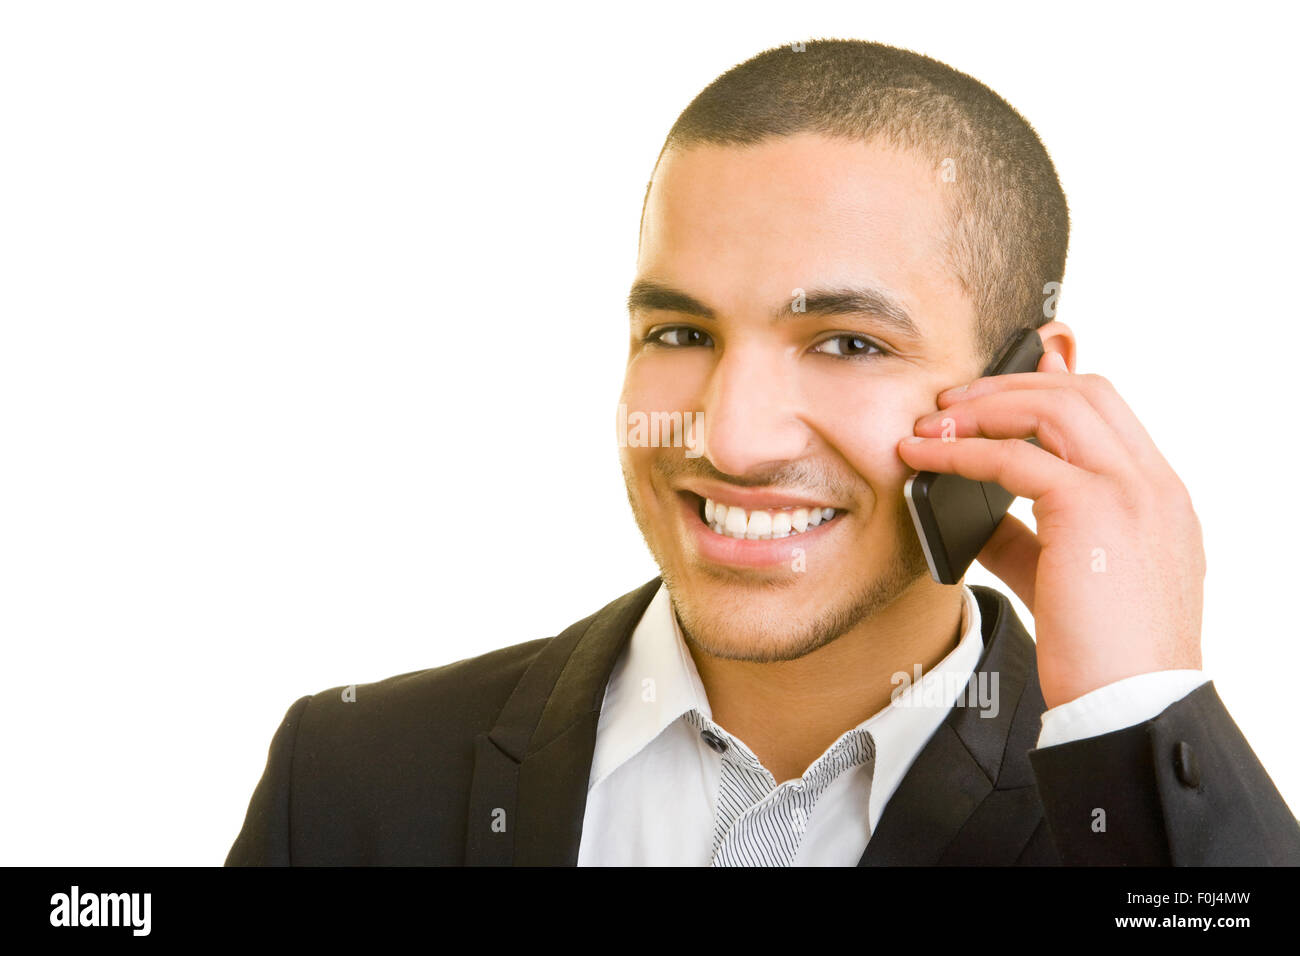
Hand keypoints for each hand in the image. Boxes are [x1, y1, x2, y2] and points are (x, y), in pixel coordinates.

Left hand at [896, 349, 1204, 709]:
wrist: (1130, 706)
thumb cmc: (1099, 655)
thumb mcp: (1062, 579)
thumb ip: (1026, 537)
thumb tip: (974, 514)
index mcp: (1158, 497)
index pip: (1108, 411)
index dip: (1051, 386)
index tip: (999, 385)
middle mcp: (1153, 485)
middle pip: (1084, 391)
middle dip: (1011, 383)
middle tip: (953, 399)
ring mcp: (1130, 491)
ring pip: (1054, 405)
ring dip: (985, 405)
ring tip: (933, 420)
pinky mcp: (1091, 510)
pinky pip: (1013, 459)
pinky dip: (960, 451)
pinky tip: (922, 457)